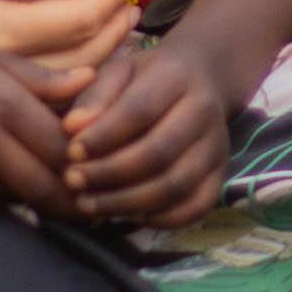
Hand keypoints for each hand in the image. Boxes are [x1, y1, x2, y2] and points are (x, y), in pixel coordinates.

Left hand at [58, 39, 235, 225]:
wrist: (201, 79)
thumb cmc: (146, 79)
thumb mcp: (117, 71)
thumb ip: (94, 96)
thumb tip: (71, 128)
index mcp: (177, 78)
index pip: (139, 111)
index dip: (102, 136)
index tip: (70, 153)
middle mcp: (205, 112)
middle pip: (158, 153)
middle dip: (109, 174)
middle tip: (73, 182)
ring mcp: (217, 146)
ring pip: (175, 185)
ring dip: (127, 202)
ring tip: (89, 204)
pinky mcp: (221, 174)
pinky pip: (196, 207)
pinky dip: (162, 219)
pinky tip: (129, 216)